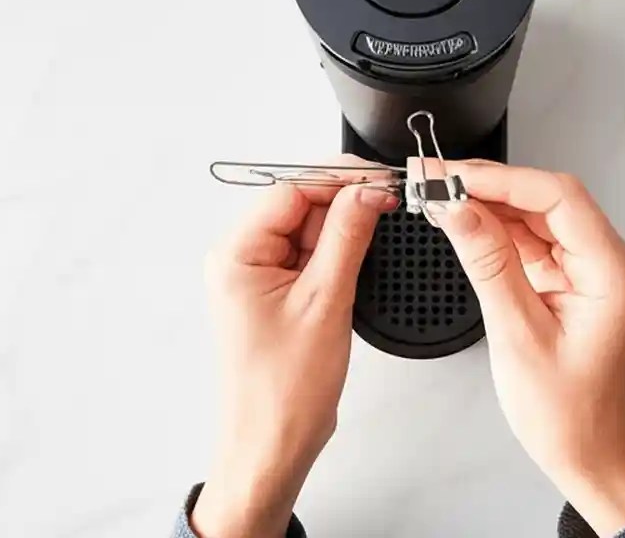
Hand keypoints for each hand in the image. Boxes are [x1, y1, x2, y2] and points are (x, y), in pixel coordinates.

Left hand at [193, 162, 397, 537]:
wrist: (273, 444)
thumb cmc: (283, 391)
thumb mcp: (326, 301)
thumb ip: (347, 236)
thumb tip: (367, 192)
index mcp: (236, 255)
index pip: (290, 190)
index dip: (337, 179)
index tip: (379, 179)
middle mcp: (239, 261)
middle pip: (298, 205)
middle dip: (343, 203)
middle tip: (388, 203)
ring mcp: (256, 279)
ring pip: (306, 230)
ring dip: (341, 230)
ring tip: (375, 239)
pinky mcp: (274, 296)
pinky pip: (307, 257)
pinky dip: (335, 254)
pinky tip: (357, 263)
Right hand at [430, 161, 624, 535]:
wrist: (594, 458)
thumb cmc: (571, 418)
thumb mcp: (518, 337)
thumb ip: (488, 264)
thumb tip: (458, 209)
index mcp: (613, 273)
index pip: (556, 197)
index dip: (499, 178)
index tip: (451, 174)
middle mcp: (611, 264)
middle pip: (547, 200)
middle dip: (487, 186)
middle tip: (432, 180)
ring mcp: (593, 272)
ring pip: (537, 218)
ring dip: (487, 206)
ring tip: (437, 198)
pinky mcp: (575, 282)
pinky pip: (535, 243)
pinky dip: (498, 233)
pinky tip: (464, 225)